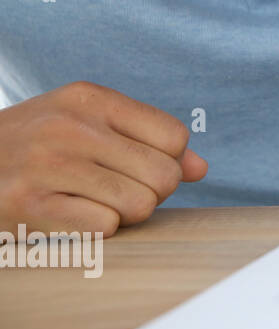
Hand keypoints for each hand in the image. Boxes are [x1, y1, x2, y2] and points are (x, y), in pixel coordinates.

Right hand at [0, 82, 207, 236]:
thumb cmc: (35, 147)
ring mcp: (47, 164)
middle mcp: (70, 126)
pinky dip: (96, 230)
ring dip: (125, 214)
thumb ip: (147, 141)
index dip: (167, 160)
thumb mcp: (86, 125)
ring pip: (140, 205)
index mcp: (90, 98)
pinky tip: (70, 215)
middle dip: (151, 193)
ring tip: (93, 203)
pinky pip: (105, 227)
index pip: (174, 136)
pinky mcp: (28, 204)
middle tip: (116, 191)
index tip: (136, 166)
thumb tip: (200, 169)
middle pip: (164, 175)